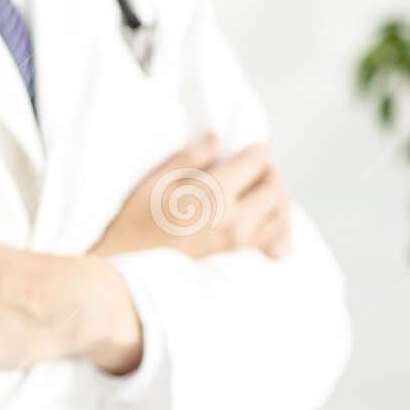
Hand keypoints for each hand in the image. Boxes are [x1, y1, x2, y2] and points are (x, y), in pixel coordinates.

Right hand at [92, 134, 291, 260]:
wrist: (129, 269)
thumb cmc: (135, 223)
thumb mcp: (155, 182)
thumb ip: (189, 157)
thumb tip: (217, 139)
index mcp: (213, 195)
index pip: (255, 163)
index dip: (257, 150)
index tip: (252, 147)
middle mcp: (233, 220)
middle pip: (274, 188)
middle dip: (269, 173)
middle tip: (254, 168)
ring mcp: (238, 242)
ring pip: (280, 216)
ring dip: (276, 199)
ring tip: (259, 191)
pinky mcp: (237, 258)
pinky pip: (273, 241)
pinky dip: (278, 229)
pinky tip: (267, 222)